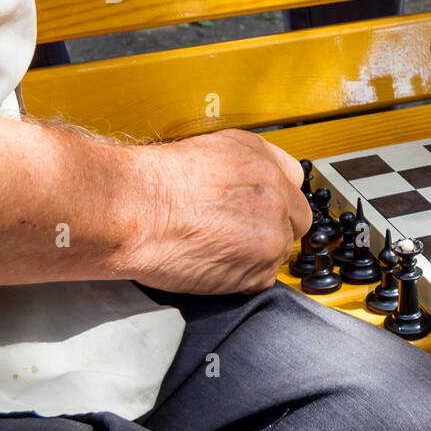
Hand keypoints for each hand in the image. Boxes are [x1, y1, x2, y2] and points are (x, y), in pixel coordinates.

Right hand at [124, 130, 311, 294]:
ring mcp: (271, 231)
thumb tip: (247, 185)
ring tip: (218, 249)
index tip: (264, 208)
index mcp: (261, 159)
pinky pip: (263, 279)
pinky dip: (243, 278)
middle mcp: (274, 192)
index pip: (293, 180)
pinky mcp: (260, 268)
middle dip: (273, 227)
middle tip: (240, 233)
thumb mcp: (205, 152)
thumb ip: (240, 167)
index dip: (277, 197)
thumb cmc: (153, 185)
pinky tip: (215, 265)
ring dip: (256, 254)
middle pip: (295, 218)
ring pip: (279, 250)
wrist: (134, 211)